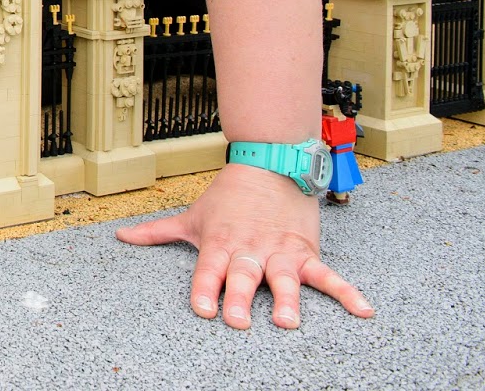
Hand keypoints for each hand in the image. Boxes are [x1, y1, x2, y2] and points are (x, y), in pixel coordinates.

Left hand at [116, 163, 373, 328]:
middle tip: (237, 321)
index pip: (209, 269)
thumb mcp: (192, 215)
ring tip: (287, 321)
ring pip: (284, 278)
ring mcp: (280, 252)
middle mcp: (250, 249)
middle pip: (244, 276)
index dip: (205, 288)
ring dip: (287, 299)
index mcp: (220, 243)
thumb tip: (121, 237)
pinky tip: (362, 310)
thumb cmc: (228, 196)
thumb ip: (158, 231)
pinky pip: (328, 275)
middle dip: (240, 297)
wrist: (269, 162)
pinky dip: (346, 292)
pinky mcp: (306, 251)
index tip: (203, 308)